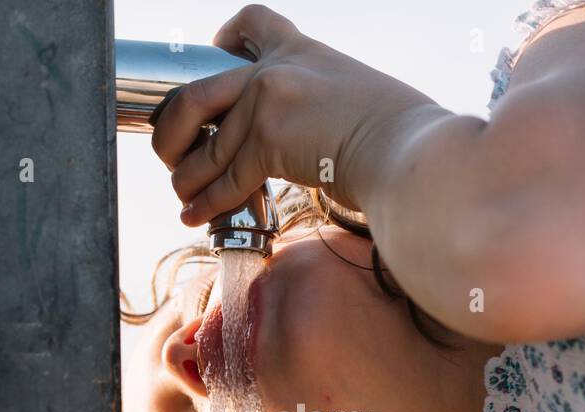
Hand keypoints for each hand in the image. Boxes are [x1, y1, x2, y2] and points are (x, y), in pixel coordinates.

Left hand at [150, 4, 437, 225]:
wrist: (412, 153)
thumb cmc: (403, 138)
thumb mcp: (360, 96)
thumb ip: (323, 103)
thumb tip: (314, 136)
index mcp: (303, 53)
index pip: (255, 22)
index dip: (226, 36)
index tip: (216, 46)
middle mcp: (277, 71)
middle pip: (196, 94)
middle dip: (172, 130)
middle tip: (174, 154)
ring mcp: (267, 104)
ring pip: (206, 150)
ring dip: (187, 180)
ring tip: (184, 197)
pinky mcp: (268, 142)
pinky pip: (224, 181)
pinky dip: (205, 204)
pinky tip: (195, 216)